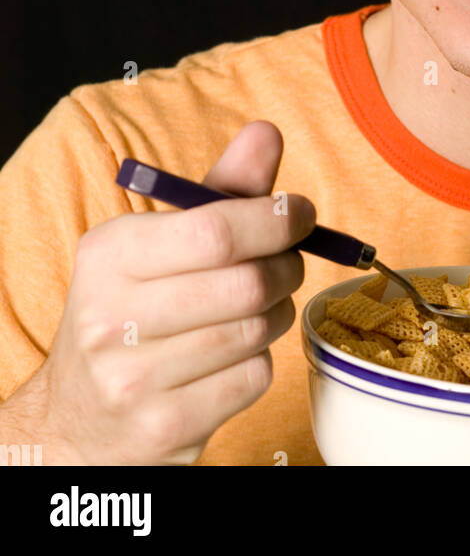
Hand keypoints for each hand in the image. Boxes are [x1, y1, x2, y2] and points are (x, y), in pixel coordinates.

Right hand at [27, 121, 314, 464]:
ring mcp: (134, 380)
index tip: (301, 213)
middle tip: (289, 262)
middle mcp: (111, 317)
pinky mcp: (165, 427)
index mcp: (109, 254)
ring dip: (277, 312)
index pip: (215, 230)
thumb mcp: (158, 242)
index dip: (275, 219)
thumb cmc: (133, 309)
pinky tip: (237, 352)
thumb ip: (220, 190)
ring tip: (263, 305)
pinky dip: (261, 359)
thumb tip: (267, 132)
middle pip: (245, 284)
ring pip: (255, 332)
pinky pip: (252, 379)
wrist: (79, 417)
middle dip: (287, 267)